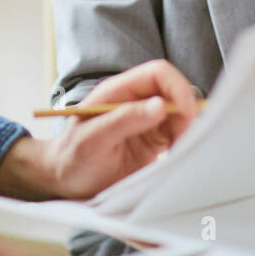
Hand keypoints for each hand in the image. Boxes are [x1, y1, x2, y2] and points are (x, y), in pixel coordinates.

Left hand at [0, 59, 200, 200]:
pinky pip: (179, 134)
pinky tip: (176, 157)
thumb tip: (160, 105)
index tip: (185, 113)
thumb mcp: (91, 140)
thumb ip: (123, 120)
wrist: (65, 181)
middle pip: (175, 91)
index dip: (177, 87)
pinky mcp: (154, 140)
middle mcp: (135, 101)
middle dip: (187, 111)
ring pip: (181, 113)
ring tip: (177, 151)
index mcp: (119, 91)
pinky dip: (185, 142)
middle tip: (184, 139)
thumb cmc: (72, 158)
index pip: (158, 73)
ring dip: (188, 129)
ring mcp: (146, 120)